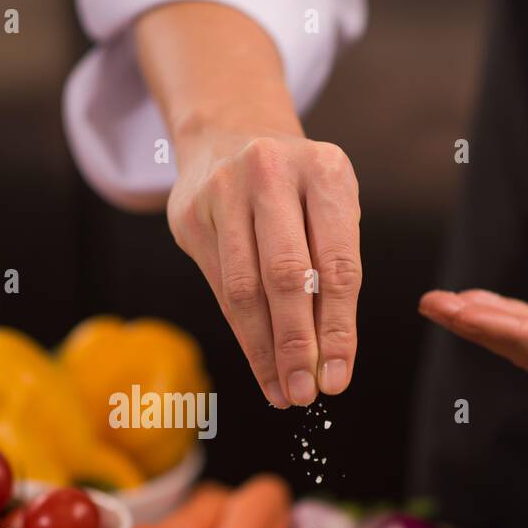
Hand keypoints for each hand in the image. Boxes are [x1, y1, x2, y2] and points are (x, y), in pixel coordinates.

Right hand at [133, 1, 362, 407]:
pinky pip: (219, 288)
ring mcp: (223, 191)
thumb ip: (332, 271)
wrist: (230, 133)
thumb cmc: (295, 187)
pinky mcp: (190, 215)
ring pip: (244, 289)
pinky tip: (260, 366)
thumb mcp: (329, 208)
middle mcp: (271, 174)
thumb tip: (329, 358)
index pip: (336, 264)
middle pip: (285, 277)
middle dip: (296, 345)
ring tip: (282, 391)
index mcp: (324, 171)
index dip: (337, 329)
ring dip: (265, 350)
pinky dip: (243, 335)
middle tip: (305, 395)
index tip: (337, 378)